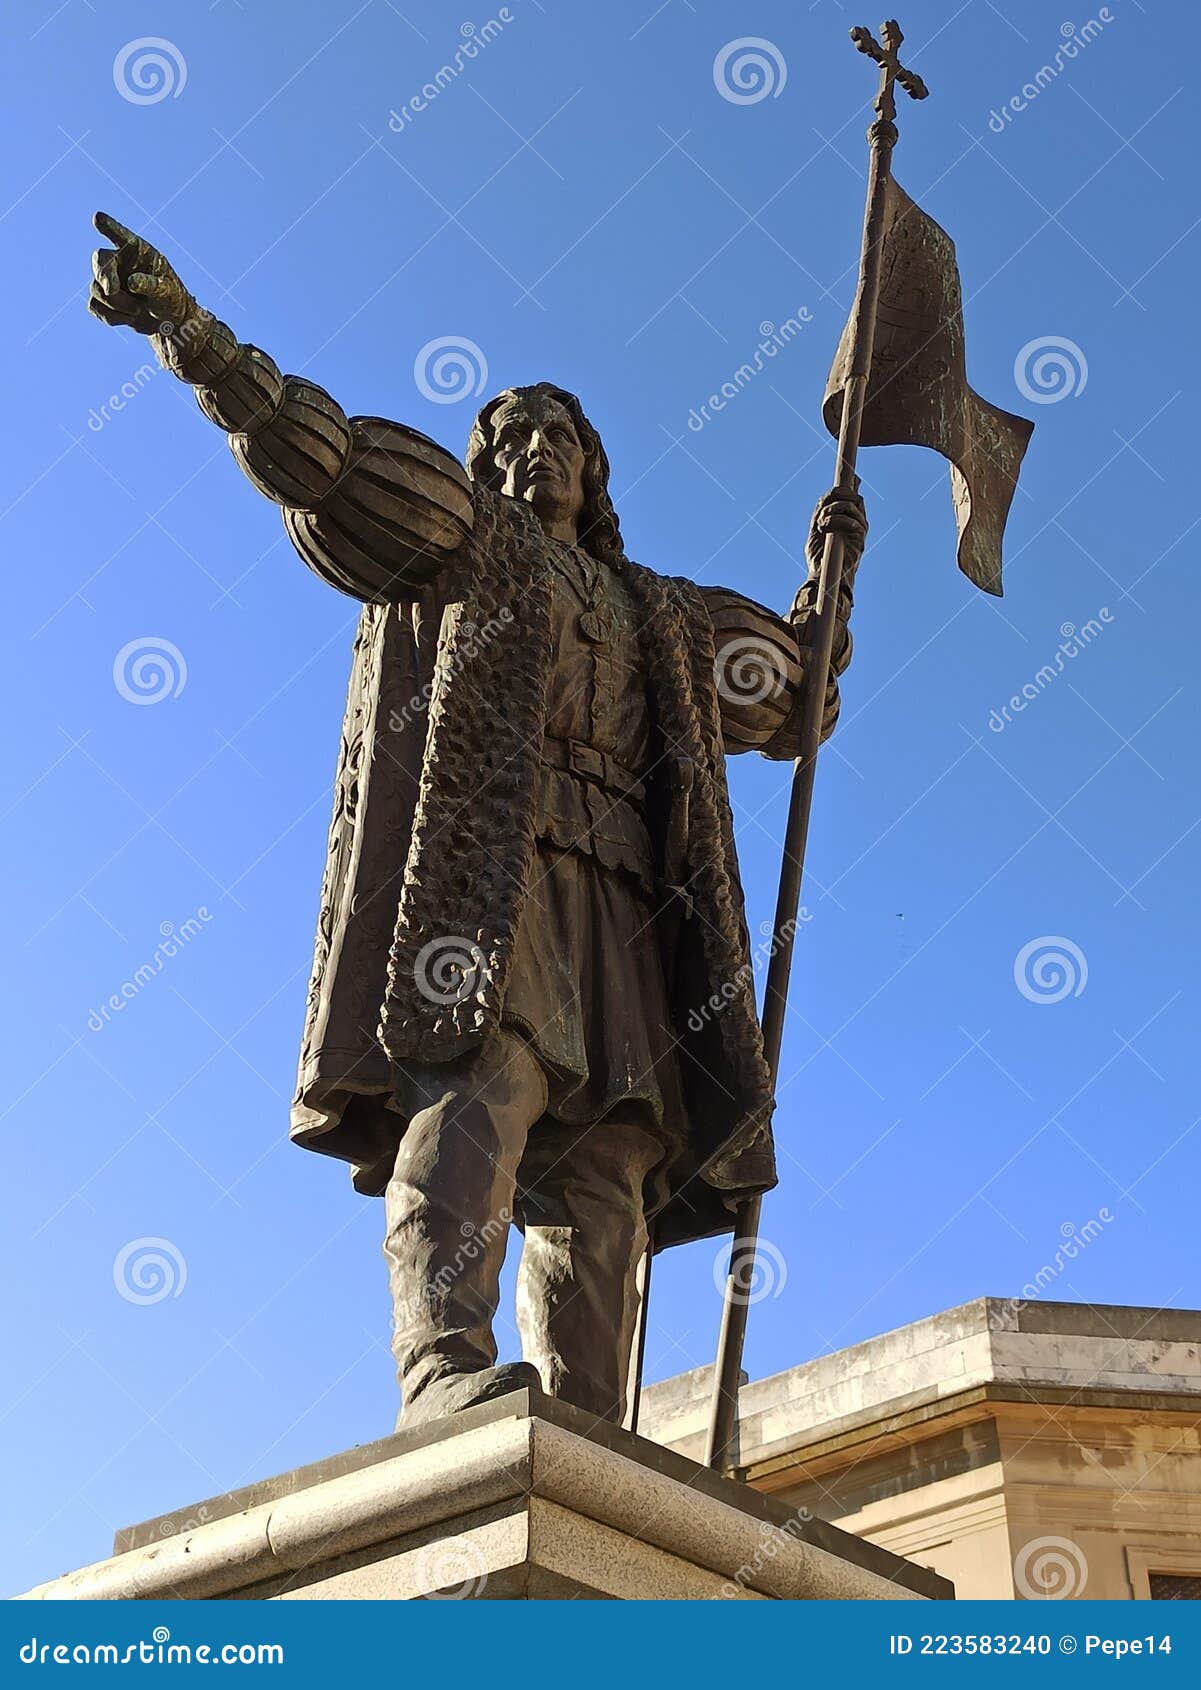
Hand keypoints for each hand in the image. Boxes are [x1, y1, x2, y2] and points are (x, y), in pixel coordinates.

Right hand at [88, 211, 194, 335]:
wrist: (168, 322)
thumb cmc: (172, 299)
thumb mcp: (168, 292)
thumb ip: (152, 284)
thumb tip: (130, 282)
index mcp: (138, 251)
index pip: (120, 234)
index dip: (109, 226)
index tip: (98, 218)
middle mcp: (120, 261)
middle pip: (99, 260)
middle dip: (103, 274)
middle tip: (110, 289)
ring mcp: (109, 279)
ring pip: (97, 288)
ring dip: (117, 304)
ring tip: (138, 311)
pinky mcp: (103, 298)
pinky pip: (94, 306)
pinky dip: (111, 317)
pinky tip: (128, 319)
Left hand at [805, 485, 867, 576]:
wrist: (821, 574)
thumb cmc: (819, 555)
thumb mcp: (817, 527)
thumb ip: (822, 510)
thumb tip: (830, 493)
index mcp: (847, 518)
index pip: (852, 496)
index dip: (851, 484)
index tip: (850, 476)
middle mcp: (856, 522)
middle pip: (853, 496)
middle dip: (836, 495)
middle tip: (822, 508)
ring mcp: (860, 529)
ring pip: (851, 505)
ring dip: (832, 510)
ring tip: (821, 523)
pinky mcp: (860, 538)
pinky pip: (850, 519)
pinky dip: (835, 519)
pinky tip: (825, 527)